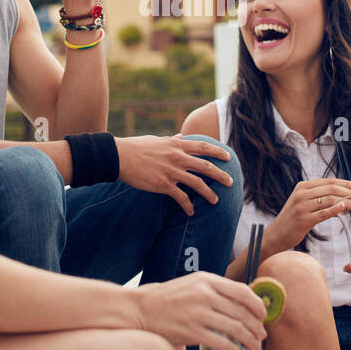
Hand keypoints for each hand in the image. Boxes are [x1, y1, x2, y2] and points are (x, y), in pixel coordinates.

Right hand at [116, 134, 234, 215]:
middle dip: (221, 175)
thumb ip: (171, 141)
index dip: (217, 152)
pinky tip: (191, 212)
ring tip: (216, 200)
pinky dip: (188, 206)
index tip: (228, 157)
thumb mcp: (156, 140)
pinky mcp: (163, 185)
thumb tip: (180, 137)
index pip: (203, 147)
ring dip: (209, 193)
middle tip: (230, 181)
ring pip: (197, 184)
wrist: (120, 157)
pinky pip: (181, 197)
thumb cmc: (136, 147)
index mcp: (177, 145)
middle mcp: (178, 158)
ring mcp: (172, 172)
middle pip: (206, 166)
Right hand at [135, 272, 267, 349]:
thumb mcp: (192, 284)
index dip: (257, 304)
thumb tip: (242, 302)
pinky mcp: (191, 332)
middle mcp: (204, 294)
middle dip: (255, 325)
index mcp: (206, 280)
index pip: (241, 291)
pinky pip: (220, 342)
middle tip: (262, 334)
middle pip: (241, 311)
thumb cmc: (168, 298)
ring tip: (253, 345)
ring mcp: (197, 313)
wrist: (141, 309)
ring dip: (248, 338)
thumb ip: (214, 290)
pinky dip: (232, 348)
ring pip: (234, 327)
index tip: (263, 314)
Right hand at [267, 178, 350, 253]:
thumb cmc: (293, 220)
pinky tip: (346, 209)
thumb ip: (320, 199)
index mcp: (303, 187)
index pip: (330, 181)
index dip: (347, 183)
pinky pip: (324, 213)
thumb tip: (345, 202)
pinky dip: (336, 209)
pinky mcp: (304, 219)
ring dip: (349, 203)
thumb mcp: (304, 204)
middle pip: (332, 189)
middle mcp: (302, 194)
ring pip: (331, 200)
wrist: (276, 234)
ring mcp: (302, 206)